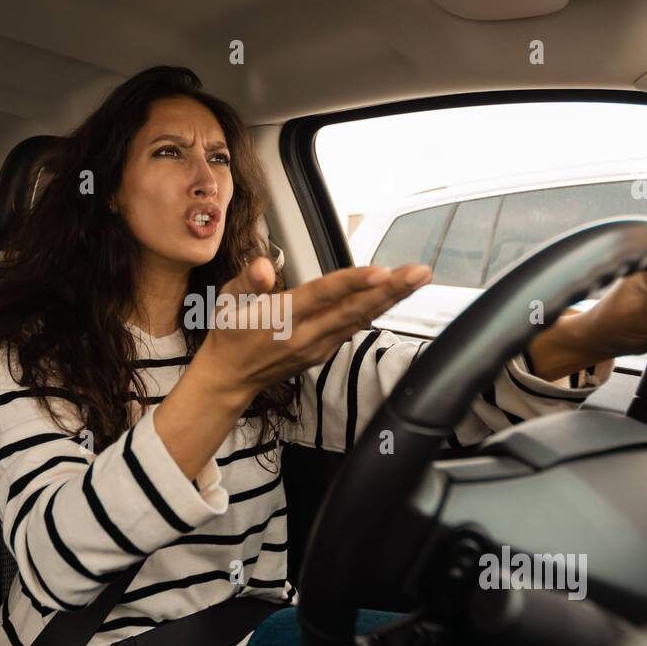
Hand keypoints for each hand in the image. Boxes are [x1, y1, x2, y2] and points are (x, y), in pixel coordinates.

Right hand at [189, 256, 431, 403]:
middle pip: (354, 310)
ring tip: (418, 278)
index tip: (380, 271)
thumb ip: (247, 281)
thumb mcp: (226, 302)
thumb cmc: (229, 333)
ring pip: (360, 319)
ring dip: (392, 298)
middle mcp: (305, 335)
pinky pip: (354, 328)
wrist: (230, 378)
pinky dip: (377, 311)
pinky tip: (395, 295)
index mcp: (282, 318)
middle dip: (390, 290)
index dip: (352, 283)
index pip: (323, 296)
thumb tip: (262, 267)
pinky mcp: (324, 352)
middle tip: (420, 272)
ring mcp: (318, 347)